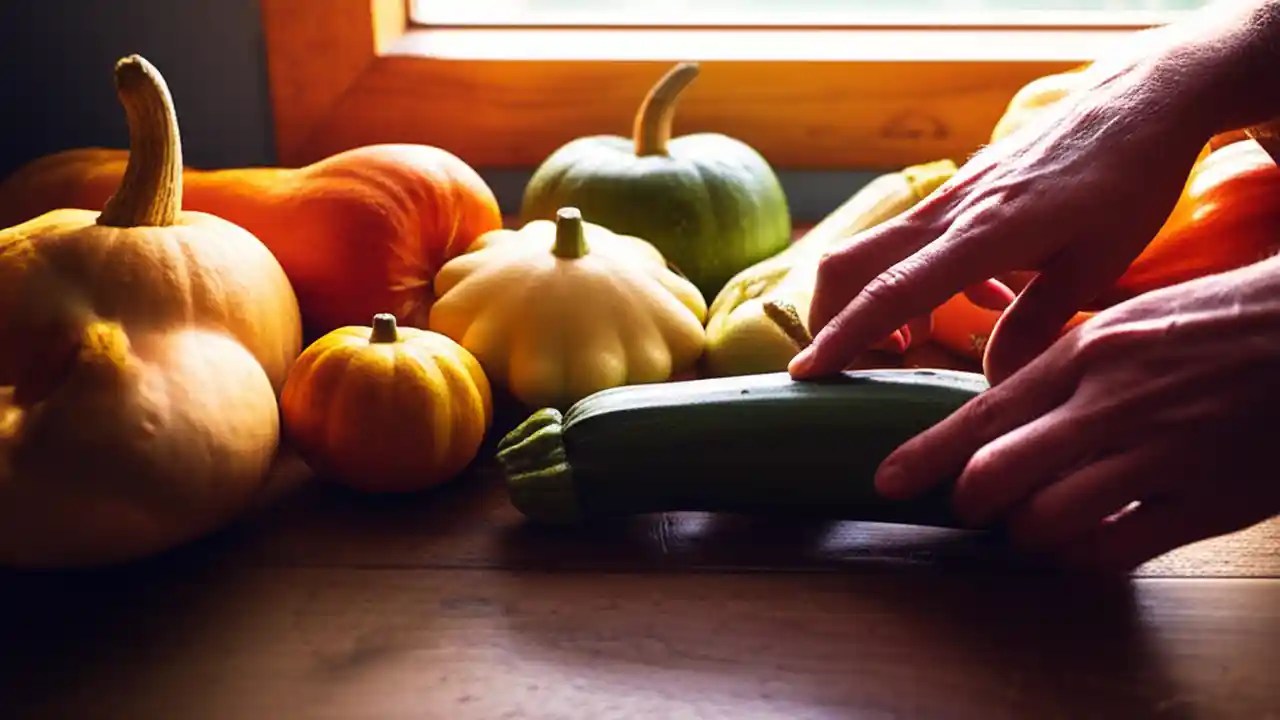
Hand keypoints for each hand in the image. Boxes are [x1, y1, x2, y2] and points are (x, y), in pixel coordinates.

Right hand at [789, 56, 1211, 383]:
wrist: (1135, 104)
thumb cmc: (1128, 181)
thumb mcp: (1096, 266)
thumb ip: (1036, 326)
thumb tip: (993, 386)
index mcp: (980, 236)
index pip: (888, 293)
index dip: (843, 337)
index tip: (807, 373)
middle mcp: (947, 215)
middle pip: (848, 264)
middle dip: (830, 320)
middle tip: (859, 366)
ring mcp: (948, 200)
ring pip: (872, 252)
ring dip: (872, 304)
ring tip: (912, 344)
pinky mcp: (959, 194)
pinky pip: (910, 242)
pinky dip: (914, 282)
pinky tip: (977, 301)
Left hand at [874, 258, 1279, 572]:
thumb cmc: (1214, 321)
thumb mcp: (1124, 321)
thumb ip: (1059, 364)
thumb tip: (996, 409)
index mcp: (1085, 353)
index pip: (981, 415)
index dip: (926, 456)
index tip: (888, 481)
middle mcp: (1111, 404)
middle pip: (1000, 473)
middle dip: (969, 503)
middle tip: (966, 510)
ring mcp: (1160, 454)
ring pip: (1051, 518)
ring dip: (1026, 533)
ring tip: (1029, 527)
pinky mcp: (1208, 499)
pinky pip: (1120, 548)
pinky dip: (1086, 556)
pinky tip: (1084, 546)